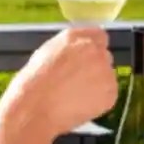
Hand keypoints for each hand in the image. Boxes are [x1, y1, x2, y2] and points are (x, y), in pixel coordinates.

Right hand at [1, 26, 117, 135]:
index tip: (88, 59)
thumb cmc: (32, 84)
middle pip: (104, 56)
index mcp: (75, 38)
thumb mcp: (46, 54)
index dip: (93, 48)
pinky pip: (108, 95)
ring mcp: (105, 70)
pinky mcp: (111, 92)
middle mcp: (94, 50)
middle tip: (78, 82)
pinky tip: (80, 106)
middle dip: (95, 68)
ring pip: (106, 76)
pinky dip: (99, 101)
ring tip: (74, 97)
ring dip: (97, 84)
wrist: (35, 108)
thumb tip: (75, 53)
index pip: (98, 36)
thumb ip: (67, 49)